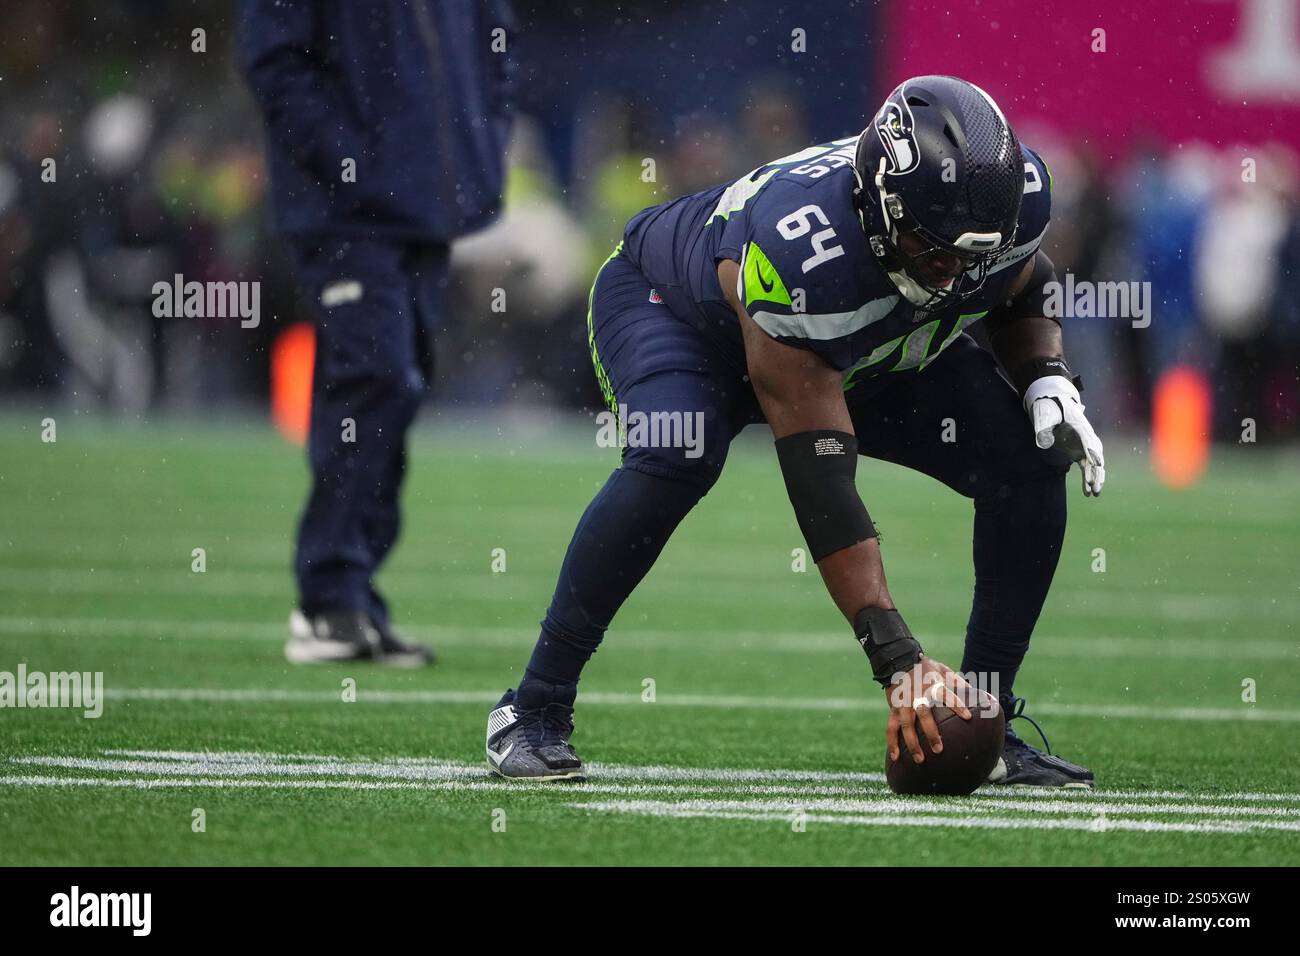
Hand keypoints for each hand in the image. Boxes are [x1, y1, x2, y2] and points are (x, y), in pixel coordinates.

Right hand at [884, 656, 972, 763]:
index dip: (957, 705)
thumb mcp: (943, 670)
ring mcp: (904, 704)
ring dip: (912, 743)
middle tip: (938, 749)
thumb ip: (958, 681)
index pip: (946, 695)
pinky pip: (891, 728)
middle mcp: (917, 696)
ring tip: (920, 759)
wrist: (899, 660)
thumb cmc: (926, 668)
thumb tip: (976, 692)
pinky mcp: (894, 710)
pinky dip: (892, 743)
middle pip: (923, 715)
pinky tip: (896, 758)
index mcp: (932, 686)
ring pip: (906, 725)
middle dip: (930, 732)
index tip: (968, 717)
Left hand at [1024, 375, 1105, 496]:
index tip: (1097, 464)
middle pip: (1096, 456)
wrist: (1052, 403)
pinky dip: (1088, 479)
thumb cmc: (1049, 407)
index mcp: (1080, 426)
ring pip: (1095, 464)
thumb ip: (1043, 426)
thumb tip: (1042, 442)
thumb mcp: (1044, 414)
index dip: (1093, 453)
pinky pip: (1087, 467)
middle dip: (1097, 472)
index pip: (1089, 441)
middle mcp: (1087, 437)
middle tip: (1095, 487)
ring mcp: (1085, 445)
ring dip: (1095, 478)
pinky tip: (1087, 493)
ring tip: (1094, 494)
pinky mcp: (1080, 451)